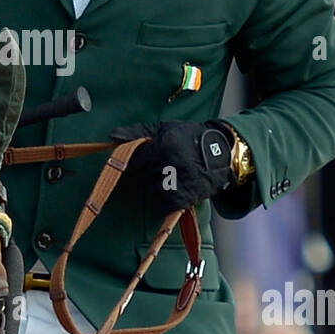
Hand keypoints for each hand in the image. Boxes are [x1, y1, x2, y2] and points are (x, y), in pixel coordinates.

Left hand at [109, 120, 234, 212]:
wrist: (223, 153)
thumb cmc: (190, 137)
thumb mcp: (165, 128)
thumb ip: (137, 132)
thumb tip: (111, 136)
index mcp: (164, 146)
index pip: (136, 160)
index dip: (136, 161)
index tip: (143, 160)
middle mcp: (171, 164)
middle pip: (142, 176)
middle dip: (146, 174)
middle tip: (159, 167)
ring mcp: (179, 182)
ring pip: (151, 191)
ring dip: (154, 187)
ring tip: (167, 177)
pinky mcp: (186, 197)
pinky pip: (164, 205)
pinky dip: (164, 200)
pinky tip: (171, 189)